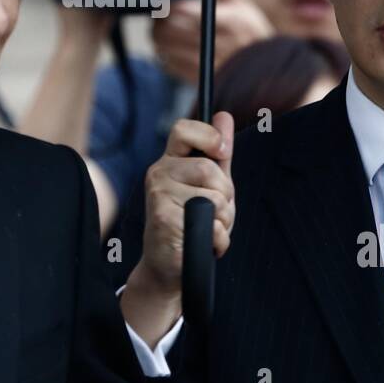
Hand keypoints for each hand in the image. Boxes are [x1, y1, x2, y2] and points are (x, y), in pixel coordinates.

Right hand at [134, 113, 234, 298]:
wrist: (168, 266)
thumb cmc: (191, 223)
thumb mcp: (209, 185)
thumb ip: (218, 154)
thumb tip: (224, 116)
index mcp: (170, 161)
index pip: (183, 130)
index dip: (208, 135)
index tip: (222, 152)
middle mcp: (158, 174)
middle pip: (208, 170)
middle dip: (225, 195)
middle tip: (215, 212)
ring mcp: (158, 196)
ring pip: (214, 199)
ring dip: (222, 221)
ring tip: (207, 229)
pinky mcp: (163, 220)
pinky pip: (210, 225)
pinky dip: (217, 239)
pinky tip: (204, 244)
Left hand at [152, 0, 274, 84]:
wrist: (262, 70)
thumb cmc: (249, 31)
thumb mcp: (241, 3)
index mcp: (228, 22)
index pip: (184, 10)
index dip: (169, 3)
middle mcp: (216, 45)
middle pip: (168, 29)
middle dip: (160, 17)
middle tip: (161, 11)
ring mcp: (205, 65)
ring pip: (164, 46)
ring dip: (159, 33)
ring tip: (166, 26)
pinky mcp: (196, 79)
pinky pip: (167, 63)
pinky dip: (164, 51)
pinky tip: (173, 44)